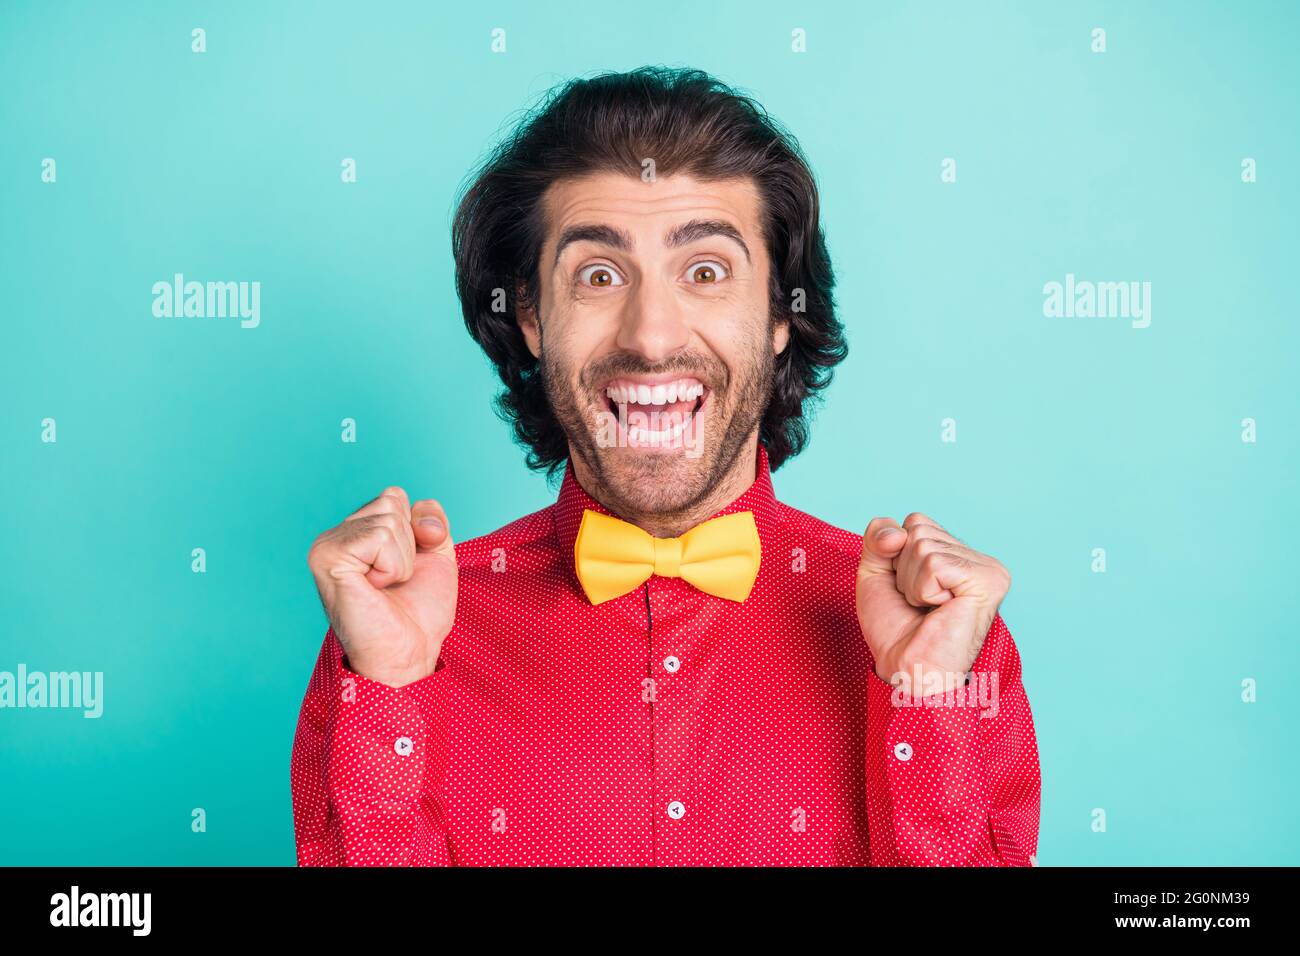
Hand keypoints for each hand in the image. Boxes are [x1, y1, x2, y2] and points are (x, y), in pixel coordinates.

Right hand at [307, 486, 456, 687]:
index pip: (396, 497)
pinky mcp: (327, 557)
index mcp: (356, 532)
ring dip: (402, 560)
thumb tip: (419, 514)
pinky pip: (380, 537)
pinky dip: (392, 566)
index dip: (417, 529)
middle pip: (392, 500)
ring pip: (388, 520)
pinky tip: (375, 588)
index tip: (408, 568)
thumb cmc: (418, 612)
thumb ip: (432, 520)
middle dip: (410, 544)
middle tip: (395, 581)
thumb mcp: (436, 555)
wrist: (409, 654)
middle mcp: (336, 535)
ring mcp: (327, 545)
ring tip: (385, 587)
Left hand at [855, 512, 1009, 697]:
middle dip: (903, 569)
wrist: (904, 668)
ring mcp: (988, 568)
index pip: (915, 521)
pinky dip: (923, 590)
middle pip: (918, 529)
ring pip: (923, 546)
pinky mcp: (987, 581)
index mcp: (958, 554)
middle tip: (919, 603)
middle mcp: (978, 558)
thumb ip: (878, 537)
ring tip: (928, 609)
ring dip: (912, 584)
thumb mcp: (875, 571)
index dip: (896, 554)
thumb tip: (899, 532)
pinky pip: (933, 564)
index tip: (909, 589)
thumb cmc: (895, 628)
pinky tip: (940, 611)